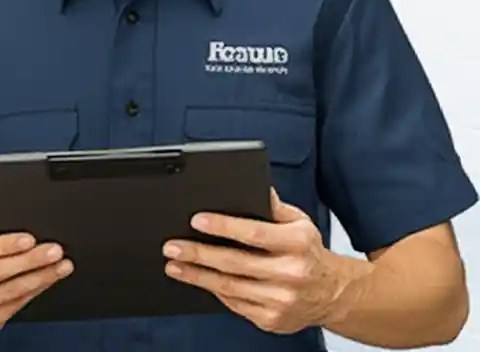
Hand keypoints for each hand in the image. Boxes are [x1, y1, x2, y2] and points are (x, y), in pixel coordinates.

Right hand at [0, 225, 72, 340]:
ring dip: (39, 278)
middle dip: (30, 260)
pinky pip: (12, 308)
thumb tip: (19, 226)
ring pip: (9, 292)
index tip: (30, 239)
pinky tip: (45, 282)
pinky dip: (32, 293)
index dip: (4, 245)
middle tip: (54, 251)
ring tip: (60, 266)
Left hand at [162, 188, 358, 333]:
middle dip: (198, 254)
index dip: (223, 226)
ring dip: (196, 275)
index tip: (196, 220)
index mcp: (298, 244)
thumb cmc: (309, 252)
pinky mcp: (272, 319)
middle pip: (235, 262)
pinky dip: (213, 291)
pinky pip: (234, 304)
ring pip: (229, 286)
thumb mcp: (299, 223)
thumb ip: (273, 206)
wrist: (334, 294)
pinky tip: (198, 280)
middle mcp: (291, 273)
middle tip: (171, 246)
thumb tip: (254, 186)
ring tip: (174, 264)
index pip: (254, 233)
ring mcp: (282, 300)